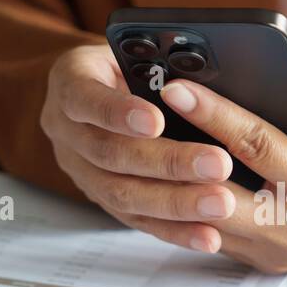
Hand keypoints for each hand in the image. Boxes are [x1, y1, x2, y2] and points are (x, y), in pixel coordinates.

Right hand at [40, 45, 236, 251]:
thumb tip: (211, 81)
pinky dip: (175, 231)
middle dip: (168, 162)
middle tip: (217, 164)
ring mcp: (80, 170)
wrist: (103, 87)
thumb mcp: (136, 49)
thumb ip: (161, 63)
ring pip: (122, 194)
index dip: (119, 113)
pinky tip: (208, 237)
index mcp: (70, 81)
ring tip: (221, 203)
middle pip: (112, 154)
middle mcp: (66, 129)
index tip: (155, 119)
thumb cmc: (129, 62)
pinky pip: (137, 221)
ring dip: (176, 202)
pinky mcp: (102, 199)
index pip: (86, 99)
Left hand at [158, 79, 286, 278]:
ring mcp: (274, 252)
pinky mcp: (263, 261)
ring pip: (204, 221)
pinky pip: (211, 233)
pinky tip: (168, 172)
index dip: (215, 115)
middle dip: (175, 153)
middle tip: (142, 114)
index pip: (258, 148)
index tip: (180, 88)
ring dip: (173, 184)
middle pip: (214, 193)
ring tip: (144, 139)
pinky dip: (187, 206)